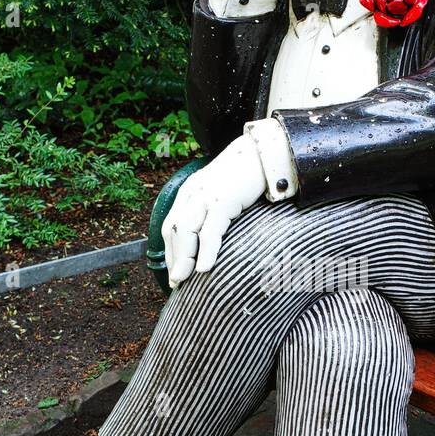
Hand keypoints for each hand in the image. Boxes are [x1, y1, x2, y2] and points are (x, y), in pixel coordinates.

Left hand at [163, 136, 265, 286]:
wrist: (263, 153)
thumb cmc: (247, 176)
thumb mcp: (223, 193)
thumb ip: (213, 211)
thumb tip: (213, 239)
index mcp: (190, 192)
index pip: (171, 225)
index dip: (171, 250)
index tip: (175, 271)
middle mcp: (192, 193)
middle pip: (174, 230)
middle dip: (173, 258)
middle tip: (176, 282)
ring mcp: (206, 195)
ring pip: (185, 231)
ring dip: (183, 258)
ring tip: (183, 280)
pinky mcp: (223, 200)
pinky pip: (210, 230)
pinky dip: (206, 250)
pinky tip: (205, 268)